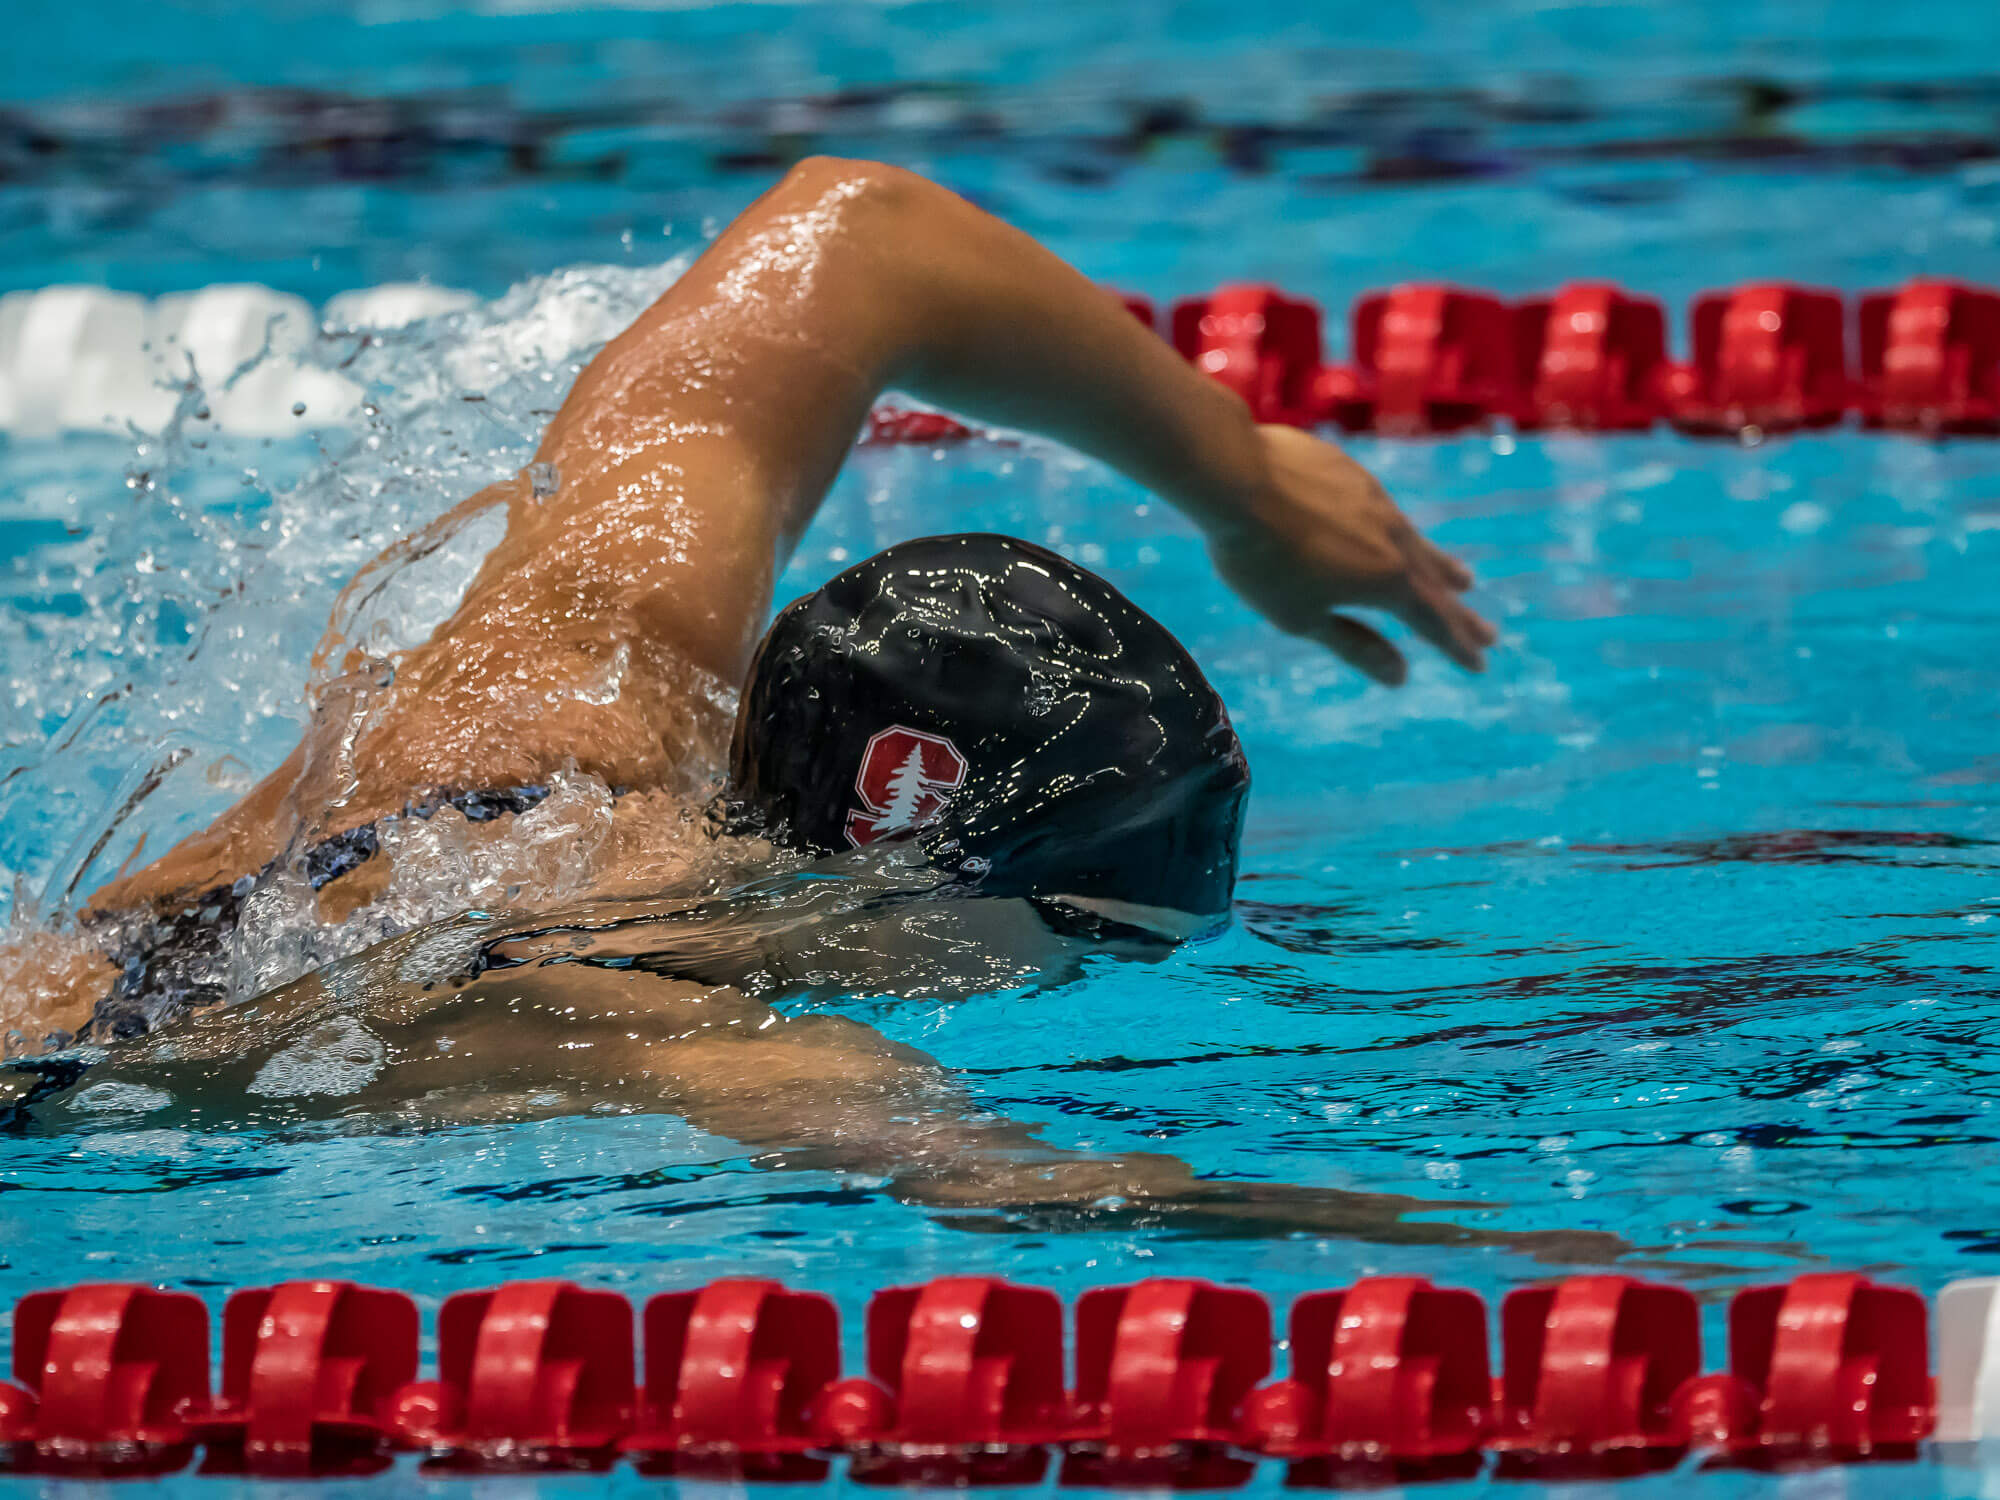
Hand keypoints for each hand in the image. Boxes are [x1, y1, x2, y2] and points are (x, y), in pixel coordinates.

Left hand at [1206, 425, 1496, 683]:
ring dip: (1440, 565)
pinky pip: (1383, 512)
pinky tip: (1391, 533)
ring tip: (1461, 579)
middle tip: (1489, 634)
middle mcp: (1393, 537)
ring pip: (1415, 540)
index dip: (1456, 646)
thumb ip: (1354, 644)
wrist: (1235, 476)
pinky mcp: (1350, 473)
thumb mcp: (1302, 617)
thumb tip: (1400, 676)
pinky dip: (1400, 533)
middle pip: (1434, 582)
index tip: (1479, 665)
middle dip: (1460, 613)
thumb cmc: (1261, 559)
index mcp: (1387, 579)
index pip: (1432, 621)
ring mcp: (1374, 499)